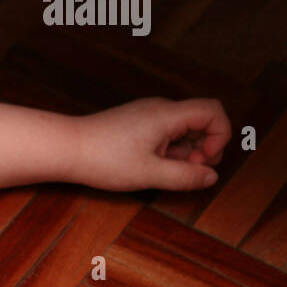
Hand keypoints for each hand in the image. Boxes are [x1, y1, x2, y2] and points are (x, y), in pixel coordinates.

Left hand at [74, 97, 230, 191]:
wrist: (65, 148)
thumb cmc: (102, 159)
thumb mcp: (149, 173)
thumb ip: (185, 176)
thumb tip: (211, 177)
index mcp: (167, 114)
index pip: (213, 111)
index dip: (220, 136)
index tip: (203, 159)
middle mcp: (160, 109)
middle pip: (201, 122)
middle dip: (204, 148)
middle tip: (186, 171)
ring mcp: (147, 115)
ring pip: (183, 130)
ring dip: (186, 152)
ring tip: (167, 172)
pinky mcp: (137, 124)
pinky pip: (165, 133)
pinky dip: (169, 150)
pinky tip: (154, 167)